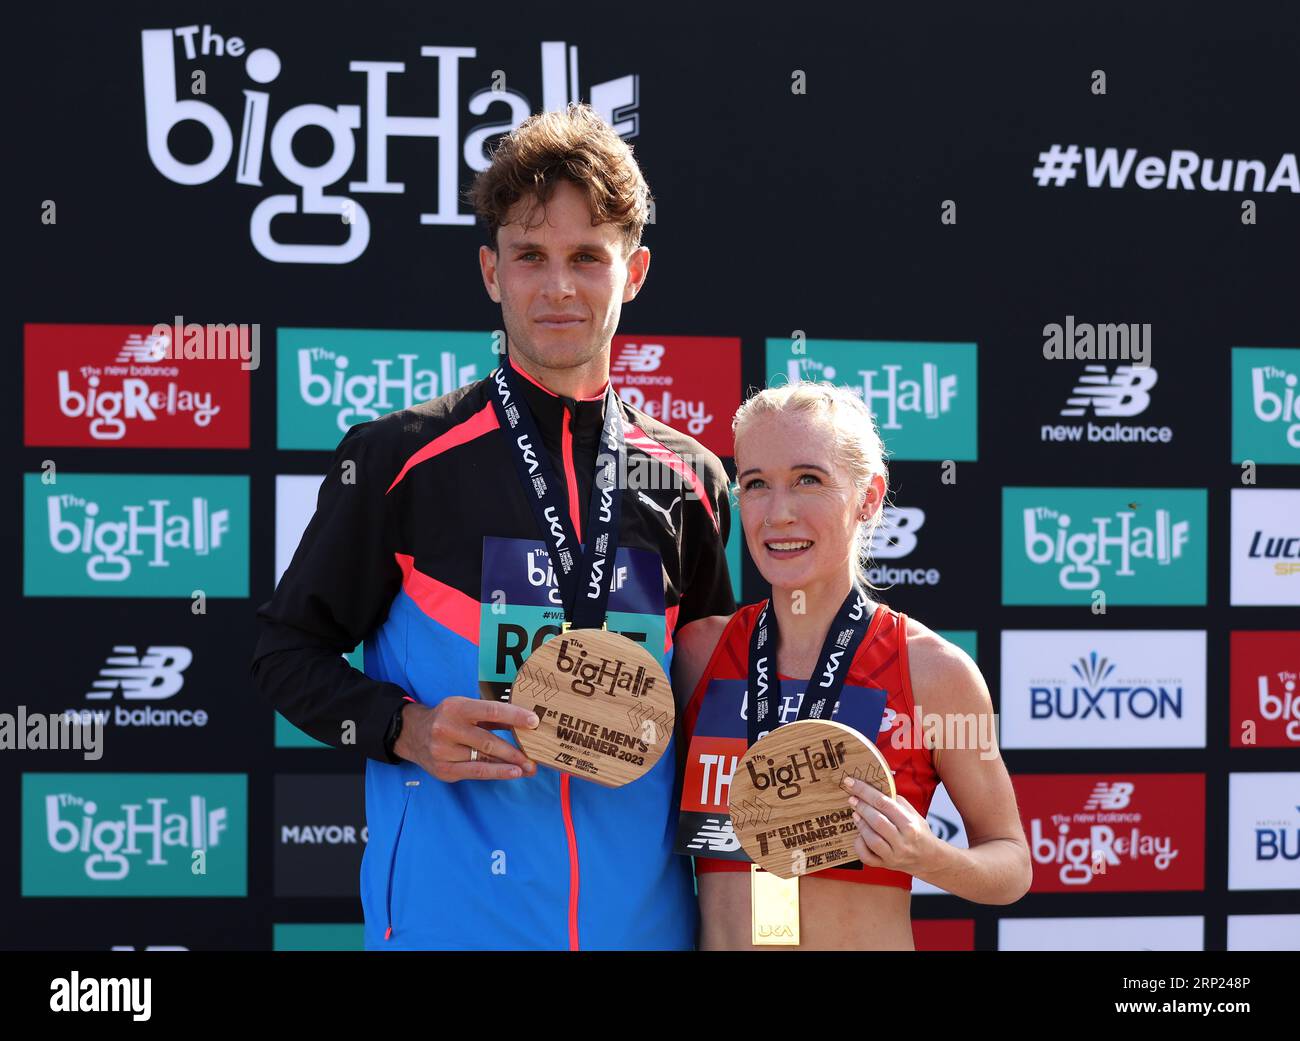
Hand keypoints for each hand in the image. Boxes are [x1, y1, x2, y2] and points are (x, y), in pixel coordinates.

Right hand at [395, 697, 538, 781]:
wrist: (412, 734)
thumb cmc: (448, 718)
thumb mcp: (467, 709)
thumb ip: (494, 716)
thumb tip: (525, 723)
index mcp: (456, 708)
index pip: (491, 710)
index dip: (514, 716)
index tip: (534, 721)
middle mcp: (447, 729)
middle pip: (488, 741)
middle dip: (514, 751)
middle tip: (534, 757)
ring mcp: (443, 751)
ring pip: (483, 759)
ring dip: (509, 765)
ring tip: (528, 769)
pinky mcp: (444, 770)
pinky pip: (476, 772)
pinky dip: (496, 773)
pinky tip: (511, 773)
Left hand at [841, 776, 938, 876]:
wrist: (928, 858)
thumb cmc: (918, 831)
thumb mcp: (913, 814)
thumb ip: (896, 801)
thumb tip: (874, 788)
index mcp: (910, 824)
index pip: (884, 803)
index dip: (865, 791)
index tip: (851, 782)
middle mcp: (902, 841)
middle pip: (877, 821)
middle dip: (861, 806)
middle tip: (852, 798)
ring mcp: (893, 855)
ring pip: (872, 840)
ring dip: (860, 824)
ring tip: (855, 813)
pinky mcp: (885, 865)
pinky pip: (867, 857)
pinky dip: (859, 846)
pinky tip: (858, 835)